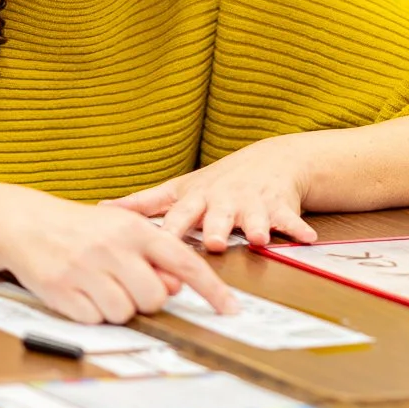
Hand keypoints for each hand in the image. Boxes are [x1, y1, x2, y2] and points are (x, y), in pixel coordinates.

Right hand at [0, 190, 239, 322]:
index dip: (211, 288)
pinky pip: (94, 320)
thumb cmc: (82, 230)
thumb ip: (153, 257)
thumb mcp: (122, 231)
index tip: (230, 309)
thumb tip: (176, 287)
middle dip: (146, 300)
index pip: (184, 261)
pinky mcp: (61, 290)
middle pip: (154, 298)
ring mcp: (86, 269)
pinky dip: (92, 313)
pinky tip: (80, 292)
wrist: (26, 224)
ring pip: (124, 312)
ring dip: (117, 307)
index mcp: (136, 229)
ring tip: (99, 285)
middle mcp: (113, 247)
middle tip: (126, 285)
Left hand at [109, 135, 320, 252]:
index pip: (179, 216)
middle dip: (217, 228)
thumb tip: (101, 209)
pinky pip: (291, 218)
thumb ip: (143, 203)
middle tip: (214, 243)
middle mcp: (225, 200)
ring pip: (255, 217)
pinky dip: (298, 228)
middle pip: (219, 215)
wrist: (271, 160)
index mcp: (199, 199)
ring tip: (260, 239)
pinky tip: (306, 238)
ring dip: (257, 227)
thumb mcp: (180, 188)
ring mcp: (254, 202)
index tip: (154, 247)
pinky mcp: (280, 205)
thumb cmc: (220, 181)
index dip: (168, 231)